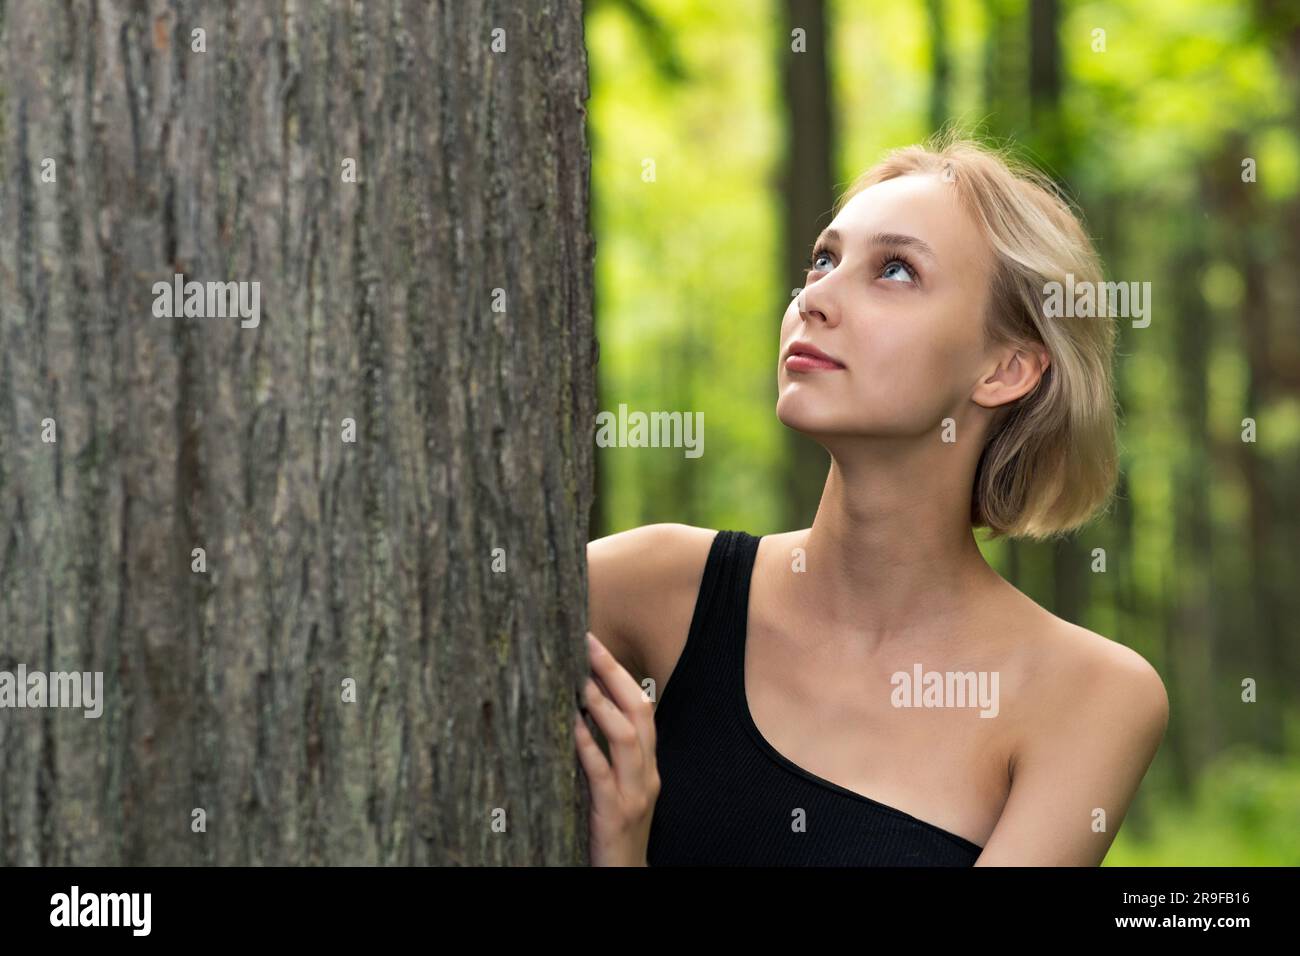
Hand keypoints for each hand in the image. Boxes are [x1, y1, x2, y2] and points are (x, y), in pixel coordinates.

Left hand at [575, 632, 659, 865]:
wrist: (624, 877)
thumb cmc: (614, 832)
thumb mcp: (618, 788)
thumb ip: (606, 756)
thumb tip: (577, 714)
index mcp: (649, 764)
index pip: (642, 708)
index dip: (620, 674)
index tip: (594, 644)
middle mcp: (647, 773)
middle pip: (639, 711)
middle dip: (614, 674)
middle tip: (587, 643)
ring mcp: (635, 793)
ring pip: (626, 737)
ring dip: (602, 704)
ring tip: (580, 679)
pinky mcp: (615, 813)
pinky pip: (602, 773)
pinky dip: (587, 745)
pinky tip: (571, 726)